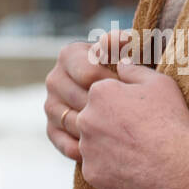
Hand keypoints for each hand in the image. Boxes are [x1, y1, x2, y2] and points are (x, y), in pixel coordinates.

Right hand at [44, 30, 125, 160]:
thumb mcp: (137, 55)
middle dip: (104, 107)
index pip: (84, 69)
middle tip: (128, 114)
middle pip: (76, 96)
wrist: (133, 106)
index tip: (128, 88)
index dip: (108, 80)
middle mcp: (55, 79)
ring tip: (120, 133)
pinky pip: (64, 142)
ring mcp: (51, 106)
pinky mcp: (52, 130)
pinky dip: (85, 149)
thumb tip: (117, 39)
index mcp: (70, 55)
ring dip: (95, 129)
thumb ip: (128, 46)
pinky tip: (107, 149)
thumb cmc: (137, 77)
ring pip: (70, 120)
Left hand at [76, 60, 188, 188]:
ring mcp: (86, 148)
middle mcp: (85, 119)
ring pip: (93, 145)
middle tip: (138, 133)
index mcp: (99, 93)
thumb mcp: (160, 84)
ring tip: (137, 151)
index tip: (138, 113)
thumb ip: (134, 70)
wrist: (177, 163)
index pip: (102, 96)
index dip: (122, 104)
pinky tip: (132, 167)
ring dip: (109, 147)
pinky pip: (97, 169)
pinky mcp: (90, 173)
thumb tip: (120, 64)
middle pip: (94, 120)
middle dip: (112, 125)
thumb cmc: (171, 120)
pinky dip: (111, 169)